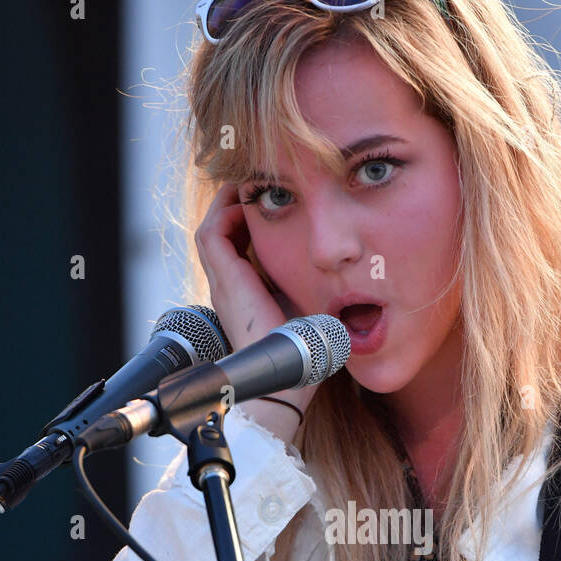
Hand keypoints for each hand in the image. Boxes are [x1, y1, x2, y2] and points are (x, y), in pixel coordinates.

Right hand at [193, 184, 319, 411]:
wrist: (291, 373)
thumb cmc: (308, 348)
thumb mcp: (313, 304)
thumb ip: (318, 285)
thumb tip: (347, 270)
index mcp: (247, 294)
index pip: (240, 247)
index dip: (254, 223)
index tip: (280, 205)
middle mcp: (229, 286)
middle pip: (224, 233)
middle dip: (241, 207)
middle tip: (265, 188)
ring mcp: (223, 283)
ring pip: (214, 228)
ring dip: (232, 205)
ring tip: (256, 188)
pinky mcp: (224, 279)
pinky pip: (212, 232)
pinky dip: (227, 213)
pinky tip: (253, 204)